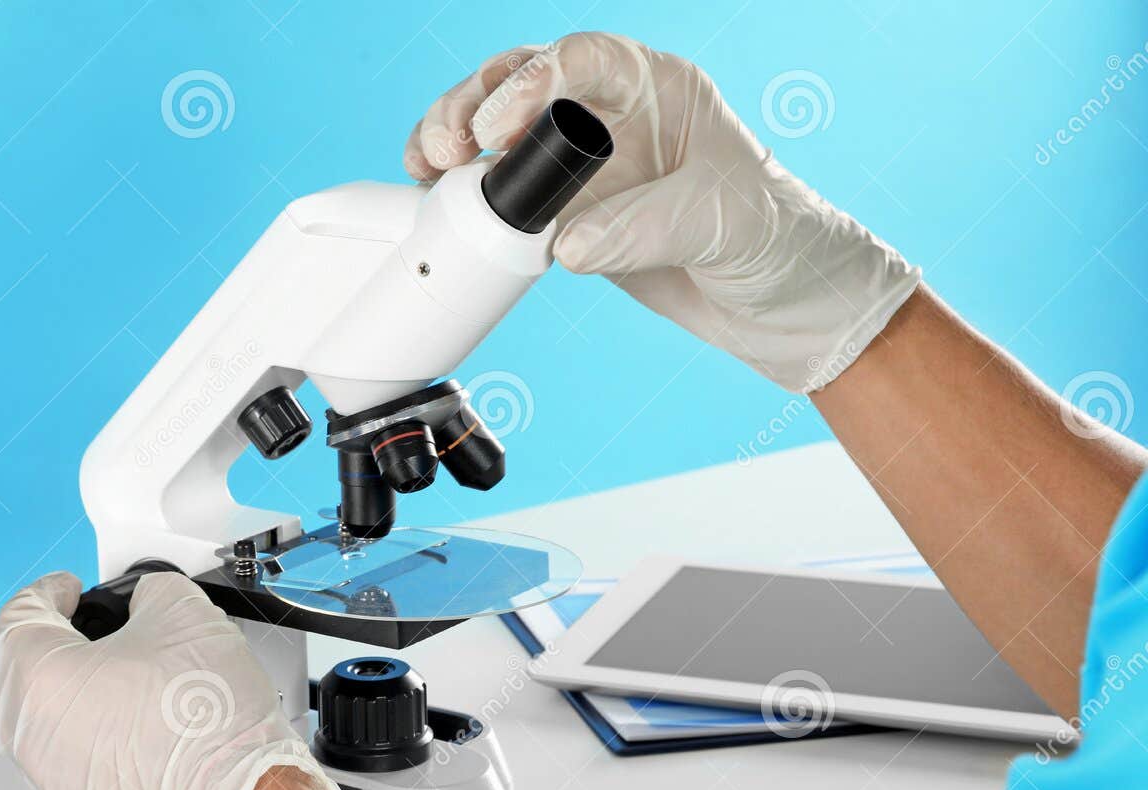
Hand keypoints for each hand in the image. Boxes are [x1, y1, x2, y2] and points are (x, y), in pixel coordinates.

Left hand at [0, 571, 366, 789]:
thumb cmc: (206, 727)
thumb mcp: (186, 613)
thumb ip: (151, 592)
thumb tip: (149, 602)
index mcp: (36, 675)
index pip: (19, 613)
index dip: (49, 590)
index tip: (69, 589)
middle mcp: (30, 733)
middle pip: (5, 676)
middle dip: (35, 646)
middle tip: (75, 631)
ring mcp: (52, 779)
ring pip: (33, 724)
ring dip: (60, 694)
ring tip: (110, 676)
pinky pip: (67, 761)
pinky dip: (87, 736)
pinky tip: (132, 723)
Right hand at [405, 32, 919, 391]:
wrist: (786, 305)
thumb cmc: (778, 239)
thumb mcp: (721, 222)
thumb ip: (644, 227)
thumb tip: (565, 245)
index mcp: (657, 88)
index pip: (579, 61)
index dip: (530, 84)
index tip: (497, 130)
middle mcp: (611, 117)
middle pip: (521, 85)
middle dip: (472, 105)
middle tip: (447, 147)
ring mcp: (584, 169)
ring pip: (500, 137)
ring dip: (454, 144)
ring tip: (428, 169)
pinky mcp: (568, 219)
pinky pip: (504, 199)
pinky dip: (466, 199)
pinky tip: (436, 204)